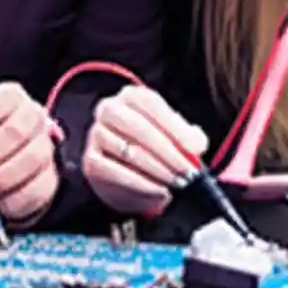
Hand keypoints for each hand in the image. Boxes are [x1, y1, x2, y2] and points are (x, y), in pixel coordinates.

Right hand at [82, 85, 207, 216]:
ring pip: (127, 151)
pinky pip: (115, 172)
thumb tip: (197, 145)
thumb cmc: (155, 148)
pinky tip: (160, 191)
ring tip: (178, 183)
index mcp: (131, 96)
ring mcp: (96, 134)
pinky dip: (141, 184)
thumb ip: (189, 136)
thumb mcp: (175, 136)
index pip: (151, 105)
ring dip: (158, 170)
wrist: (126, 175)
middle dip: (168, 152)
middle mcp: (109, 109)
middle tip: (189, 172)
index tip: (197, 149)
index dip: (175, 126)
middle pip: (138, 127)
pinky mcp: (90, 160)